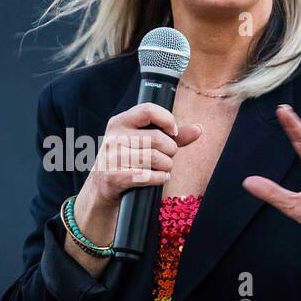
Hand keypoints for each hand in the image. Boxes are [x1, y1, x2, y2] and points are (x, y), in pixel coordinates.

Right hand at [79, 102, 204, 213]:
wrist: (101, 189)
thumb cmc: (127, 163)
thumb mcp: (143, 144)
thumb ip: (171, 136)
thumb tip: (199, 129)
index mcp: (120, 122)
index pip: (148, 110)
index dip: (167, 119)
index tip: (173, 132)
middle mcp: (113, 137)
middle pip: (156, 138)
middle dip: (170, 151)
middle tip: (168, 157)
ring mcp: (112, 157)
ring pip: (154, 158)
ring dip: (166, 167)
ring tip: (163, 169)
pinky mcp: (113, 176)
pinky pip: (146, 176)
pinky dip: (158, 179)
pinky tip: (158, 178)